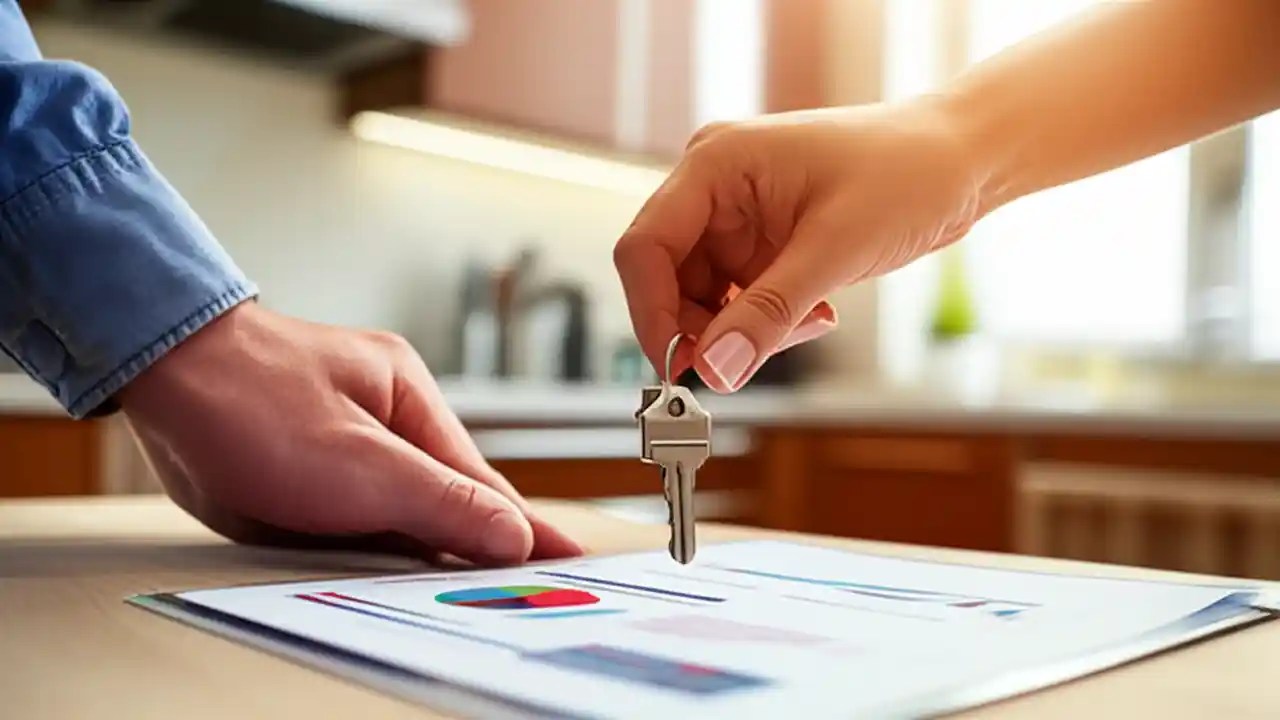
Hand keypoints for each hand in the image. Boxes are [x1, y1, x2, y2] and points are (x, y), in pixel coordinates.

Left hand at [118, 302, 583, 565]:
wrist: (156, 374)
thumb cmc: (251, 399)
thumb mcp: (360, 464)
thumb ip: (440, 502)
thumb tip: (513, 535)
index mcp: (410, 399)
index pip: (480, 482)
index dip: (522, 527)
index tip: (567, 559)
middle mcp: (383, 416)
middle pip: (445, 493)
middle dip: (479, 539)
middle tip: (526, 583)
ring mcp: (343, 439)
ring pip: (402, 506)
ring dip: (426, 544)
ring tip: (477, 580)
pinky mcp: (305, 465)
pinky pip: (358, 511)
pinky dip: (378, 540)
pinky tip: (391, 565)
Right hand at [614, 97, 984, 390]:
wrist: (961, 161)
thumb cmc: (908, 171)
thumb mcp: (835, 248)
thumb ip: (768, 312)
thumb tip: (715, 370)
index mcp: (716, 163)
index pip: (647, 247)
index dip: (653, 314)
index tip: (679, 367)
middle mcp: (715, 187)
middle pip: (669, 280)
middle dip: (708, 328)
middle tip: (748, 360)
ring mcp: (737, 216)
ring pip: (704, 299)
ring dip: (746, 328)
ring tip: (809, 321)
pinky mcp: (761, 242)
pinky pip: (739, 299)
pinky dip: (768, 321)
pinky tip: (815, 312)